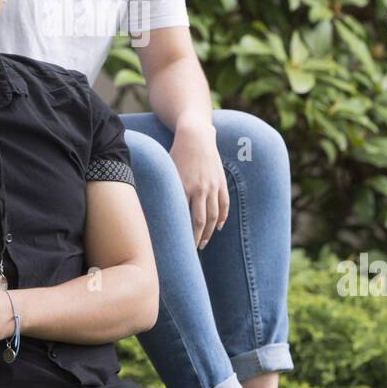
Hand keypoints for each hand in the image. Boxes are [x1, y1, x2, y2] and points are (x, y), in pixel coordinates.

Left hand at [168, 120, 229, 249]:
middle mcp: (199, 189)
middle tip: (193, 251)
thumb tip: (162, 211)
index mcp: (184, 187)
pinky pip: (224, 204)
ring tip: (204, 242)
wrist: (195, 136)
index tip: (178, 246)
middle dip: (197, 238)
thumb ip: (168, 191)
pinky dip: (222, 217)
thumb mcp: (169, 172)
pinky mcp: (220, 181)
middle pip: (199, 221)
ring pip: (213, 215)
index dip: (182, 234)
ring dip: (209, 231)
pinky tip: (218, 227)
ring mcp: (212, 186)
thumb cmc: (177, 154)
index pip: (183, 218)